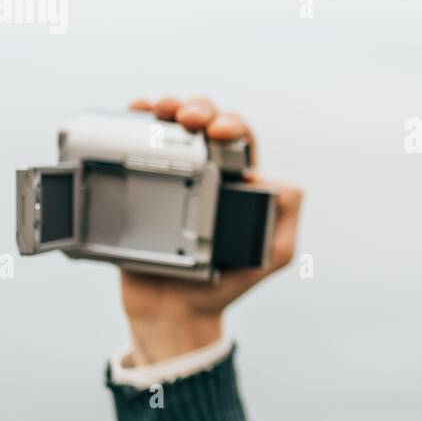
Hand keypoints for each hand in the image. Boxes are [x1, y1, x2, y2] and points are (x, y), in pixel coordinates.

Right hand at [119, 96, 302, 365]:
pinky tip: (136, 112)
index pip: (239, 138)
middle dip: (199, 109)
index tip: (219, 131)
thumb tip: (273, 179)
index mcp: (238, 181)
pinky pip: (138, 147)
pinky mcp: (142, 187)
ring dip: (169, 107)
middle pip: (205, 123)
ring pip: (172, 126)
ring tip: (160, 108)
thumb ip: (285, 217)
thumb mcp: (273, 253)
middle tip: (187, 117)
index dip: (231, 125)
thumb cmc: (230, 282)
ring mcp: (172, 176)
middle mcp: (206, 172)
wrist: (176, 313)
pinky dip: (137, 122)